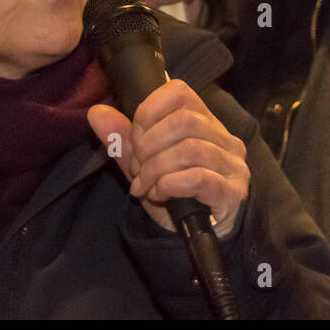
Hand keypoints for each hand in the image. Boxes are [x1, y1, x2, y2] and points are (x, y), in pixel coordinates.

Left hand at [87, 80, 249, 237]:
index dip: (149, 112)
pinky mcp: (232, 192)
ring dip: (155, 168)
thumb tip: (96, 113)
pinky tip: (159, 195)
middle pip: (184, 121)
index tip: (135, 139)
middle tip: (137, 169)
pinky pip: (198, 178)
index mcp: (204, 122)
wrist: (199, 237)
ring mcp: (232, 165)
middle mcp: (224, 138)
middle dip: (149, 145)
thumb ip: (123, 141)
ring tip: (144, 185)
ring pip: (189, 149)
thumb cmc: (175, 195)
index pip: (180, 92)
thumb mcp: (144, 166)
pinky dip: (169, 185)